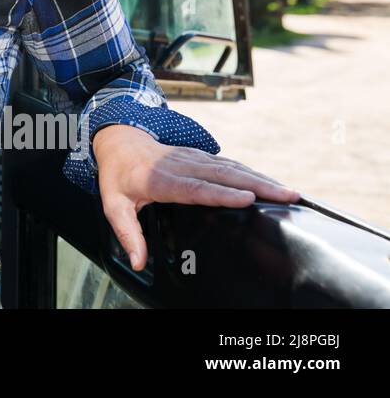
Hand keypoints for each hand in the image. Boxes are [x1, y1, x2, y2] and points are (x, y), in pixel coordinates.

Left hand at [93, 124, 301, 271]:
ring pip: (231, 168)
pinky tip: (272, 183)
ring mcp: (194, 159)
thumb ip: (127, 233)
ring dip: (261, 178)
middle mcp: (182, 165)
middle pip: (223, 175)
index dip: (221, 193)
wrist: (120, 141)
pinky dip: (253, 173)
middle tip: (286, 195)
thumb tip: (138, 261)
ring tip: (289, 192)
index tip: (246, 197)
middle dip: (256, 185)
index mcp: (161, 179)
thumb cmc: (118, 176)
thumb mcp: (113, 205)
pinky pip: (230, 165)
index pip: (194, 187)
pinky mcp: (202, 158)